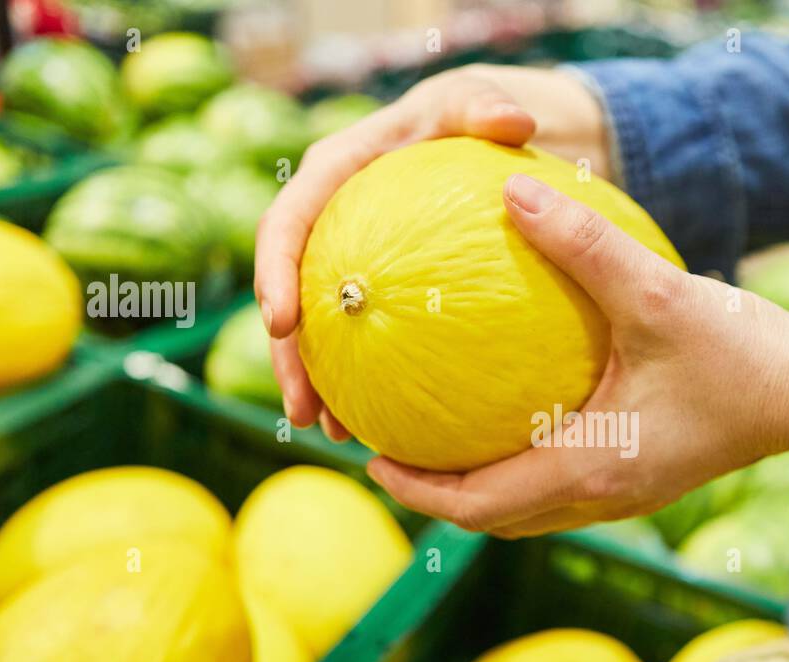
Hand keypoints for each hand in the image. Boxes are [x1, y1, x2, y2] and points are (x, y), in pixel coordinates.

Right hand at [255, 65, 605, 439]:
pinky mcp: (376, 287)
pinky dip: (370, 379)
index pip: (287, 221)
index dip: (275, 272)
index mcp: (334, 171)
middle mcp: (329, 219)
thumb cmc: (478, 114)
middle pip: (289, 292)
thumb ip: (486, 108)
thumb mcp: (479, 102)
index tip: (282, 322)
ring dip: (318, 384)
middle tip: (302, 408)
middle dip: (287, 356)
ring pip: (319, 328)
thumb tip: (513, 122)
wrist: (485, 134)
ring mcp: (348, 258)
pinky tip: (388, 424)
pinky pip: (363, 337)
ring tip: (334, 433)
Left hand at [366, 175, 788, 536]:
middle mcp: (600, 495)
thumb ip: (582, 245)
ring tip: (430, 439)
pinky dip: (513, 471)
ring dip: (472, 486)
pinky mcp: (638, 478)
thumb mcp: (657, 292)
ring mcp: (621, 494)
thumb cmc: (743, 350)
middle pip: (491, 520)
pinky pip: (554, 489)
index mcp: (592, 467)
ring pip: (523, 511)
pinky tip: (505, 417)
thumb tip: (510, 192)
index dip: (415, 489)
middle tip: (384, 446)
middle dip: (431, 493)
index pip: (479, 504)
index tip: (369, 455)